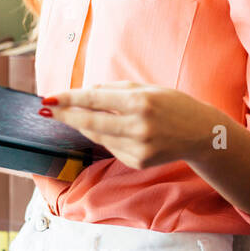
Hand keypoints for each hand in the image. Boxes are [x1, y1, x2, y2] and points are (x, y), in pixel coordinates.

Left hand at [43, 81, 223, 170]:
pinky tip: (116, 130)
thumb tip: (83, 93)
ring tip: (77, 115)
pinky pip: (111, 147)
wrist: (203, 135)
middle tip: (46, 110)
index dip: (68, 99)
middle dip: (64, 115)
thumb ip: (113, 90)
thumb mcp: (146, 88)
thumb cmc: (173, 105)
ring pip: (97, 136)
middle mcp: (138, 126)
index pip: (93, 99)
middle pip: (89, 121)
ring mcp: (138, 147)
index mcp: (140, 101)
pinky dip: (106, 137)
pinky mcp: (138, 162)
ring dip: (84, 125)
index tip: (48, 98)